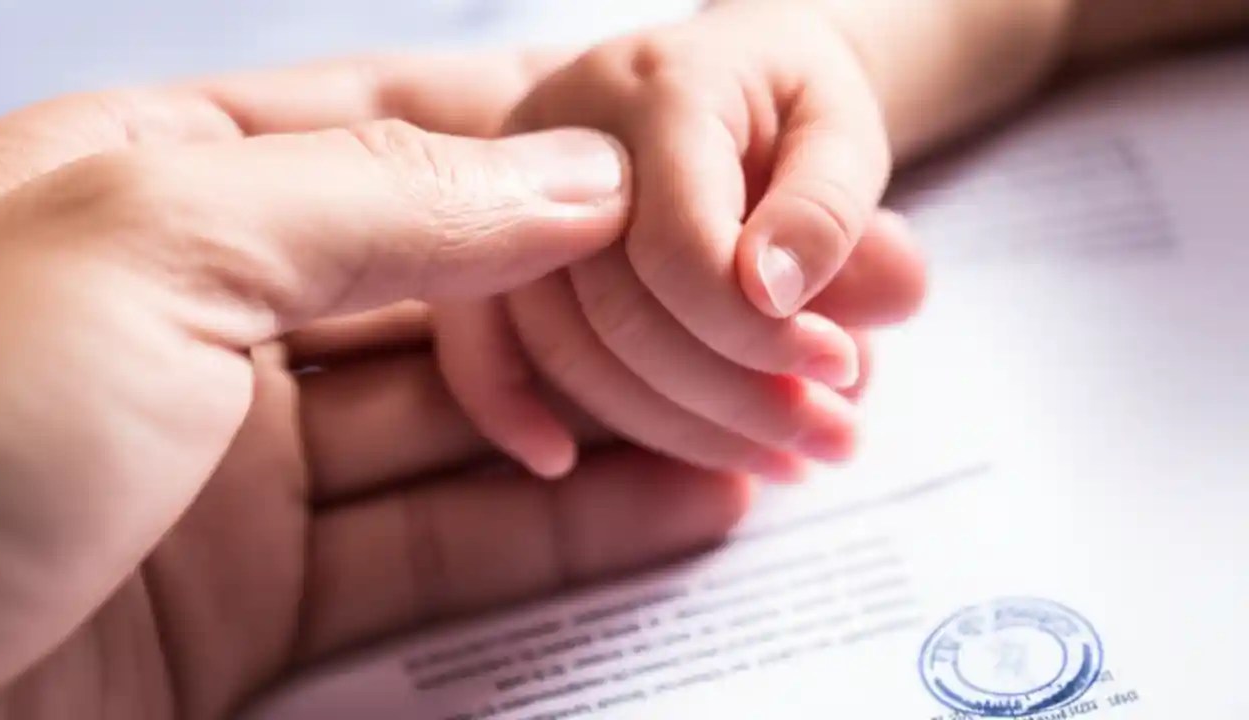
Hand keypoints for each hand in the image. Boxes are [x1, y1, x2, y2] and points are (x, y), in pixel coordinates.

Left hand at [0, 54, 752, 719]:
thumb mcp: (157, 243)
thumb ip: (384, 201)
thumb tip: (577, 175)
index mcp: (168, 178)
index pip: (413, 139)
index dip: (562, 155)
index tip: (698, 183)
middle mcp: (209, 312)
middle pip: (462, 295)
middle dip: (621, 309)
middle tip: (766, 322)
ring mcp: (235, 465)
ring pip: (469, 432)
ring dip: (617, 429)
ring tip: (757, 422)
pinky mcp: (250, 605)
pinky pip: (437, 548)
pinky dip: (561, 532)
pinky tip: (671, 511)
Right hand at [436, 2, 925, 479]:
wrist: (733, 77)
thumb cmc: (794, 106)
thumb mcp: (846, 131)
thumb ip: (829, 211)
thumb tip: (775, 296)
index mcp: (659, 94)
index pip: (681, 249)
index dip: (760, 335)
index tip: (839, 371)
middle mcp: (562, 135)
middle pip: (621, 316)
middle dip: (736, 402)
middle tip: (833, 439)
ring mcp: (509, 186)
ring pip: (564, 348)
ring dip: (672, 429)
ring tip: (782, 460)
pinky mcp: (489, 235)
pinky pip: (474, 335)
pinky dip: (506, 405)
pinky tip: (558, 461)